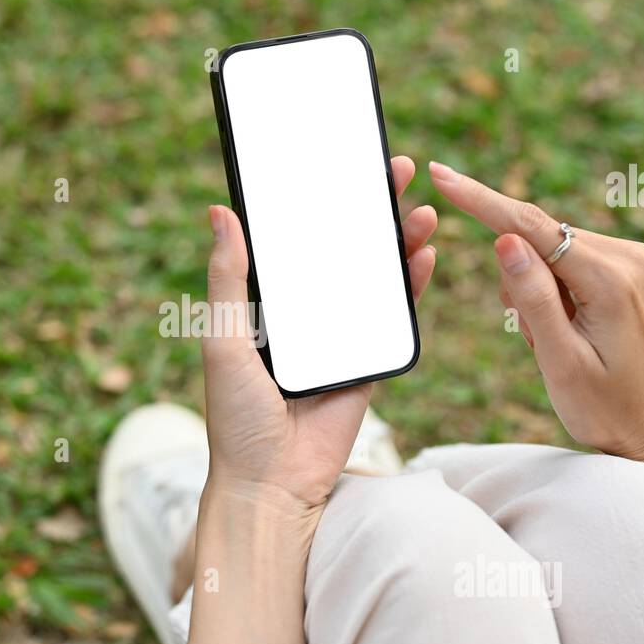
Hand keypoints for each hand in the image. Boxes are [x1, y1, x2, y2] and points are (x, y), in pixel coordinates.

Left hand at [201, 156, 436, 518]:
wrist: (271, 483)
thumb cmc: (234, 416)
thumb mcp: (223, 337)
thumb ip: (228, 277)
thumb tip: (219, 210)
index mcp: (266, 303)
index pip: (295, 238)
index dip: (317, 199)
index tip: (337, 160)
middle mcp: (306, 314)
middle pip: (342, 248)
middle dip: (369, 208)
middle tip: (390, 168)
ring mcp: (340, 335)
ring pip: (375, 276)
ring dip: (398, 240)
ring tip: (418, 207)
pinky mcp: (369, 361)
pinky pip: (395, 316)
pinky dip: (412, 284)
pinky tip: (424, 254)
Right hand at [429, 161, 643, 463]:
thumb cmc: (607, 407)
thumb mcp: (559, 361)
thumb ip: (532, 299)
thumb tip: (504, 241)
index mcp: (611, 278)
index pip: (531, 227)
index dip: (480, 201)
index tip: (442, 176)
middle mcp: (628, 256)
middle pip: (538, 242)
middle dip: (519, 283)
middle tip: (539, 340)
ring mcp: (633, 259)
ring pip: (550, 253)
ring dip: (538, 293)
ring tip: (561, 341)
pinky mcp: (629, 267)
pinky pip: (569, 262)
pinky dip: (555, 292)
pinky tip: (573, 329)